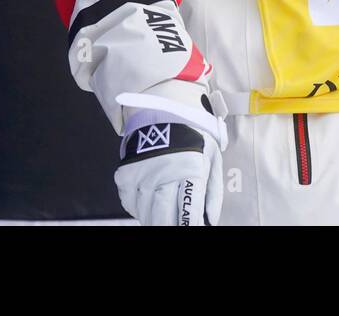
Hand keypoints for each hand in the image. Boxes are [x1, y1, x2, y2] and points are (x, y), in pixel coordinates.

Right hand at [115, 109, 223, 224]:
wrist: (162, 110)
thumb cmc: (191, 134)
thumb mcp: (212, 157)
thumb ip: (213, 191)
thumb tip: (211, 219)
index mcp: (190, 171)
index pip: (189, 213)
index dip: (190, 225)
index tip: (191, 227)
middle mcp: (164, 175)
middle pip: (164, 220)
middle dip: (170, 226)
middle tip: (175, 223)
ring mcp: (142, 176)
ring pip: (145, 215)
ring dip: (155, 217)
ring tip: (164, 210)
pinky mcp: (125, 175)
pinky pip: (129, 204)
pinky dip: (139, 206)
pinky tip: (149, 197)